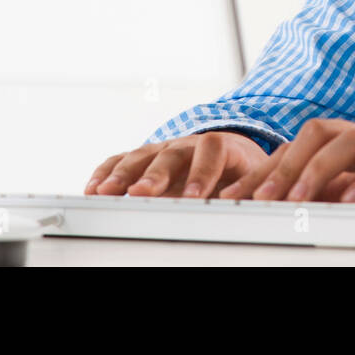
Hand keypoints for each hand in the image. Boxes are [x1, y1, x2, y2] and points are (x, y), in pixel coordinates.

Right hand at [85, 131, 272, 198]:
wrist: (232, 152)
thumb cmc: (244, 170)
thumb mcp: (255, 178)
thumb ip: (253, 191)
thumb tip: (261, 210)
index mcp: (223, 146)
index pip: (213, 150)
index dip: (203, 172)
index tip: (195, 197)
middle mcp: (190, 144)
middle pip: (171, 153)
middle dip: (155, 175)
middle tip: (142, 193)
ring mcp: (165, 149)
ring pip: (142, 156)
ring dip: (123, 175)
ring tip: (106, 192)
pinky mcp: (145, 158)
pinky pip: (122, 160)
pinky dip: (107, 172)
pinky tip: (93, 188)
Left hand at [224, 118, 354, 212]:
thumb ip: (338, 192)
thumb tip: (292, 210)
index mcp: (353, 144)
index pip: (299, 147)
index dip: (265, 169)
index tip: (232, 196)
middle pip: (316, 133)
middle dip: (283, 165)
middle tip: (257, 199)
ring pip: (349, 139)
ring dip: (317, 168)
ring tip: (297, 200)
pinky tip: (353, 201)